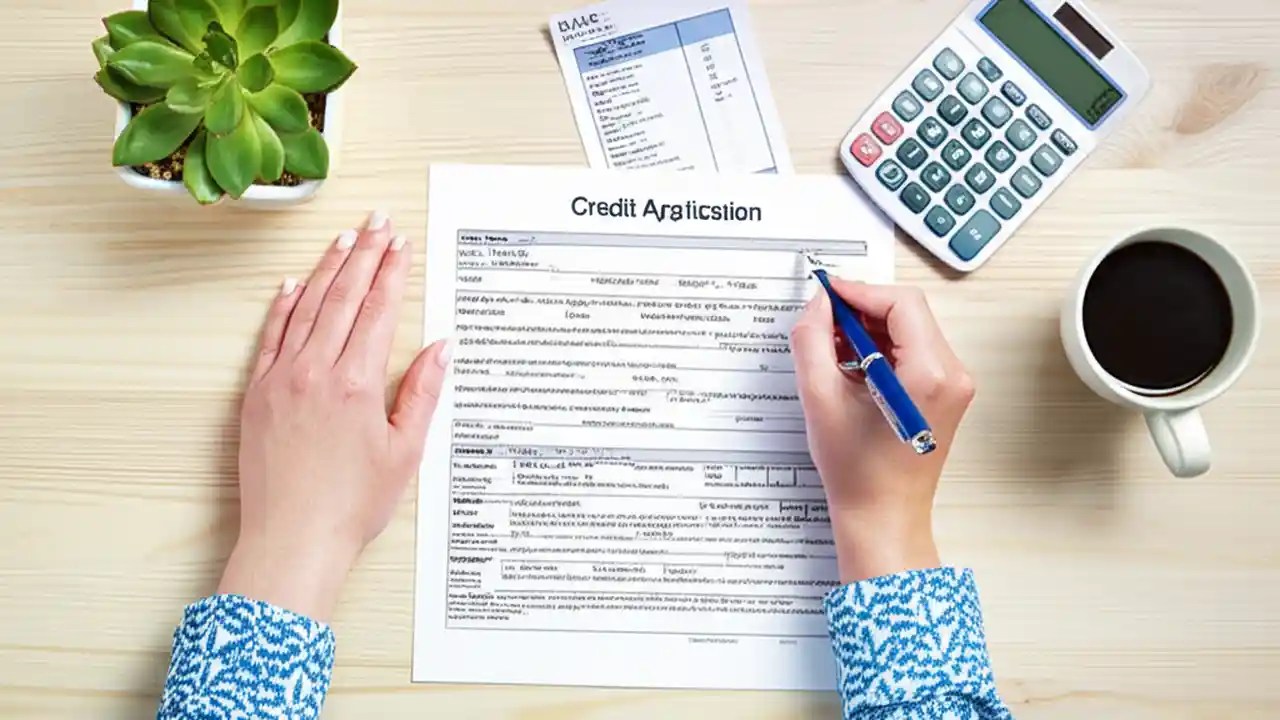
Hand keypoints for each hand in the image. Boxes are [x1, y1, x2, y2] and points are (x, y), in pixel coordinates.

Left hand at [218, 211, 449, 619]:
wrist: (292, 541)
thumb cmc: (350, 505)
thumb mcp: (404, 452)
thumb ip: (422, 393)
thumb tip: (441, 348)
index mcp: (357, 384)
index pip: (377, 311)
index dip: (391, 273)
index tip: (401, 245)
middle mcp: (315, 372)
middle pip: (343, 298)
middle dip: (364, 255)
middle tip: (378, 223)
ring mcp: (281, 380)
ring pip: (305, 308)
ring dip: (326, 269)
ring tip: (344, 240)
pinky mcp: (256, 395)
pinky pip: (270, 337)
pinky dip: (282, 307)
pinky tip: (292, 285)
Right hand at [790, 280, 974, 583]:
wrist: (882, 516)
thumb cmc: (859, 473)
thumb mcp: (820, 398)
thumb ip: (812, 341)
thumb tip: (817, 306)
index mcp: (930, 374)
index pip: (900, 303)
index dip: (859, 292)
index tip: (829, 293)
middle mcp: (951, 376)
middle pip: (908, 313)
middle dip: (862, 311)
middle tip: (824, 322)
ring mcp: (952, 385)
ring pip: (909, 330)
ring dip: (869, 331)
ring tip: (833, 351)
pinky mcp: (944, 394)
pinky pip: (912, 352)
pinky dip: (880, 350)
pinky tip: (852, 368)